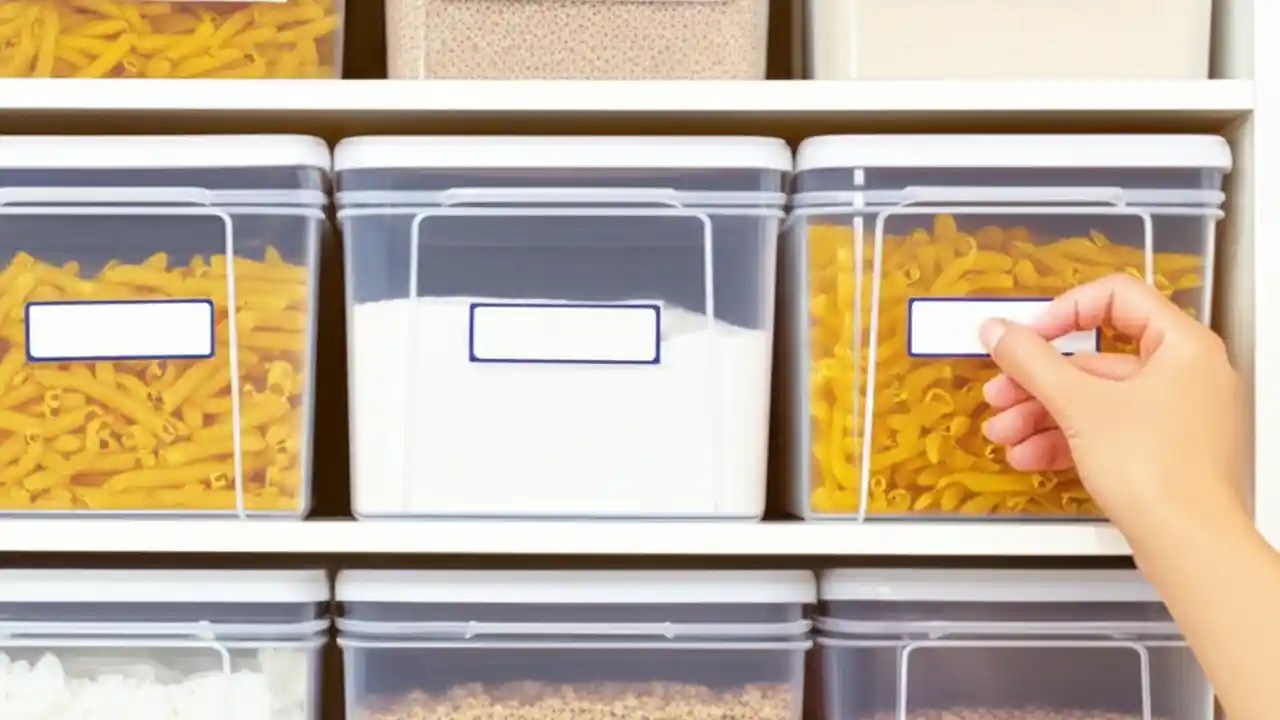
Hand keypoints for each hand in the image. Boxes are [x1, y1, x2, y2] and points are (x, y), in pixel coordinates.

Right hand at [978, 274, 1246, 534]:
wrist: (1189, 544)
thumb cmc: (1159, 471)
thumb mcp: (1079, 404)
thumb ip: (1031, 361)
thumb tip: (998, 331)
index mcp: (1182, 346)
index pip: (1118, 297)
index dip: (1064, 311)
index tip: (1029, 337)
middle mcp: (1186, 375)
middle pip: (1096, 358)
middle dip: (1037, 380)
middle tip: (1001, 391)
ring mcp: (1176, 416)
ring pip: (1095, 400)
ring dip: (1041, 415)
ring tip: (1004, 433)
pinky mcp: (1162, 453)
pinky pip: (1106, 432)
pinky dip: (1065, 440)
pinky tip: (1029, 456)